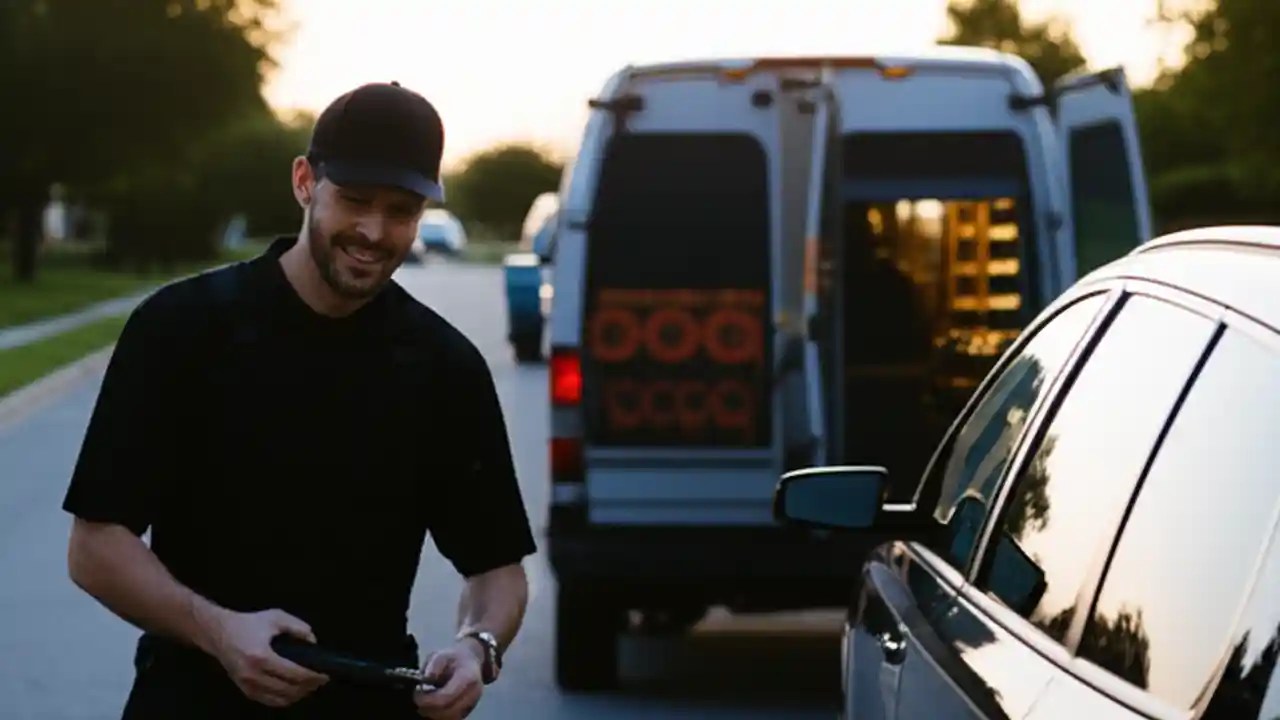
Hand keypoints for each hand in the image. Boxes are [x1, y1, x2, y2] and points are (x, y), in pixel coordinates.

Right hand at [203, 607, 328, 707]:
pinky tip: (293, 692)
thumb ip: (297, 627)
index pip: (294, 674)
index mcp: (262, 656)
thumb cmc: (247, 624)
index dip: (312, 677)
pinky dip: (283, 699)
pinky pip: (268, 701)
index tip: (324, 675)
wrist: (219, 632)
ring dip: (297, 696)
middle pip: (288, 690)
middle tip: (320, 681)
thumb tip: (313, 641)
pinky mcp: (244, 690)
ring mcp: (247, 685)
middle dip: (308, 687)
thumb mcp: (275, 617)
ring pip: (279, 699)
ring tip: (309, 687)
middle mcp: (253, 674)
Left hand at [413, 640, 484, 718]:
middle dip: (428, 708)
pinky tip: (432, 704)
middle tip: (418, 697)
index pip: (445, 697)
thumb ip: (433, 666)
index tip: (417, 692)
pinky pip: (450, 719)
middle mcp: (473, 694)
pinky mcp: (467, 711)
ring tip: (425, 700)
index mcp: (468, 678)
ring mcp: (471, 705)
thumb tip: (425, 680)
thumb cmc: (453, 659)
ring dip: (433, 713)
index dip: (427, 699)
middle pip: (447, 712)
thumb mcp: (441, 655)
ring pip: (448, 719)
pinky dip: (439, 715)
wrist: (469, 661)